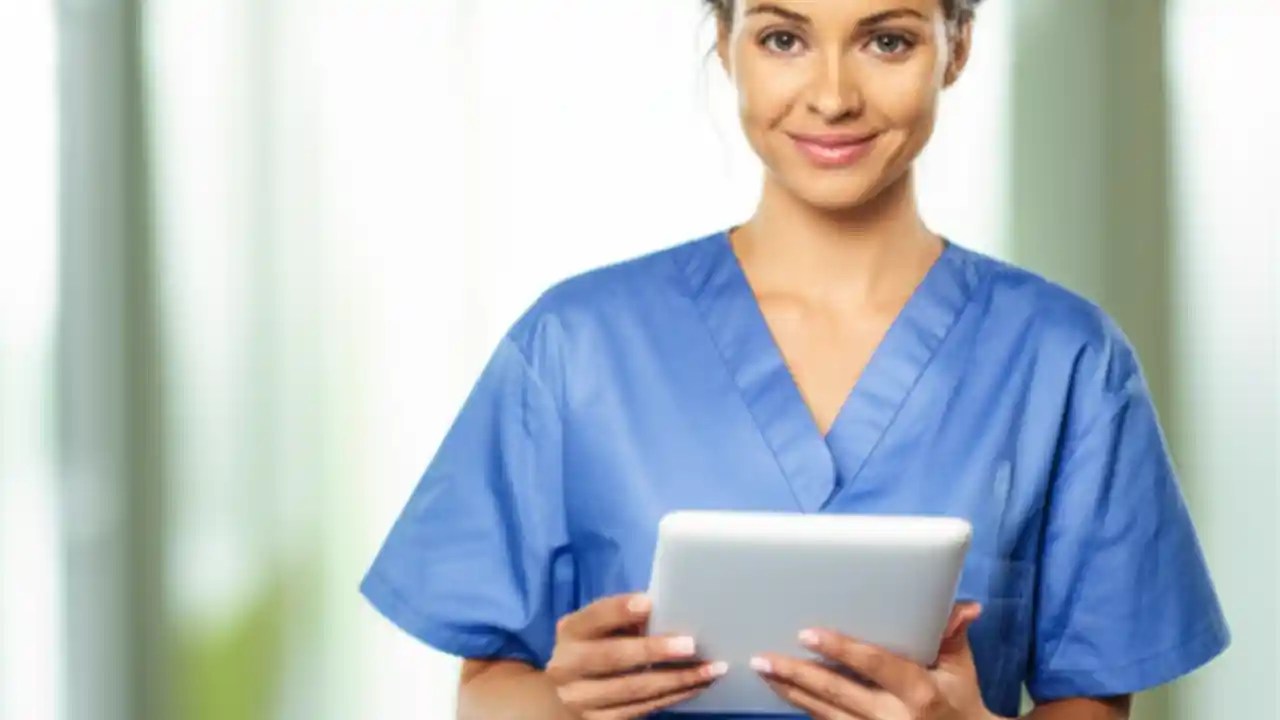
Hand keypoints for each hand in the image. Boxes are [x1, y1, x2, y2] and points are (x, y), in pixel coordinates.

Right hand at [545, 593, 727, 719]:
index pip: (593, 617)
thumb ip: (624, 618)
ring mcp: (580, 699)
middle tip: (690, 644)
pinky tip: (696, 686)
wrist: (568, 691)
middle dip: (653, 650)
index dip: (619, 610)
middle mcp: (568, 666)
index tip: (648, 603)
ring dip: (677, 679)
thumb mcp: (600, 627)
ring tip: (710, 669)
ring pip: (633, 689)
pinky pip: (641, 710)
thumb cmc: (597, 646)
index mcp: (571, 632)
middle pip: (612, 657)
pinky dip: (673, 697)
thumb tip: (668, 610)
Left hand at [751, 602, 1000, 719]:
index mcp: (919, 691)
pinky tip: (783, 690)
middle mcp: (893, 717)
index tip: (807, 634)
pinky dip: (804, 706)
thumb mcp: (960, 668)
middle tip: (764, 658)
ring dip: (792, 691)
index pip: (875, 665)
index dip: (841, 649)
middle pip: (838, 692)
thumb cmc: (959, 700)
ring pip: (825, 712)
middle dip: (798, 674)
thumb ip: (952, 634)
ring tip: (764, 671)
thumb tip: (965, 607)